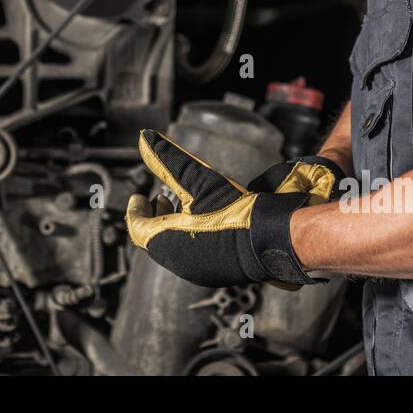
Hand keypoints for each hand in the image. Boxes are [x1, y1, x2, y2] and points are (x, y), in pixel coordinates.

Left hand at [124, 129, 331, 287]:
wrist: (276, 240)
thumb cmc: (235, 210)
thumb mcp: (199, 180)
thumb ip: (168, 160)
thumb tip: (145, 137)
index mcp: (167, 243)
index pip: (137, 227)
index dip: (136, 210)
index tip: (138, 196)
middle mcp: (179, 263)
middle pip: (154, 240)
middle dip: (154, 217)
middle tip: (158, 199)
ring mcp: (199, 272)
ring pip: (174, 249)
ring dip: (172, 227)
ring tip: (180, 208)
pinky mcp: (218, 274)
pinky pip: (193, 256)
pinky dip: (189, 238)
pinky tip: (203, 223)